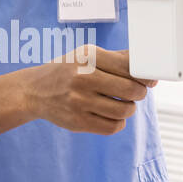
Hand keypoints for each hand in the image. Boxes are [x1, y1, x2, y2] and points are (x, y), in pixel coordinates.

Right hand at [22, 47, 156, 135]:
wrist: (34, 91)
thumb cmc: (67, 70)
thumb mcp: (86, 55)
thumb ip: (117, 58)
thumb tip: (147, 66)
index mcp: (88, 57)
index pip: (129, 67)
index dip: (145, 75)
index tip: (148, 80)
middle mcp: (83, 78)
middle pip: (131, 90)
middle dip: (139, 93)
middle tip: (135, 92)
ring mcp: (79, 101)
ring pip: (124, 110)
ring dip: (129, 108)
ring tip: (123, 103)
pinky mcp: (78, 122)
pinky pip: (113, 126)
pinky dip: (118, 122)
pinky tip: (112, 115)